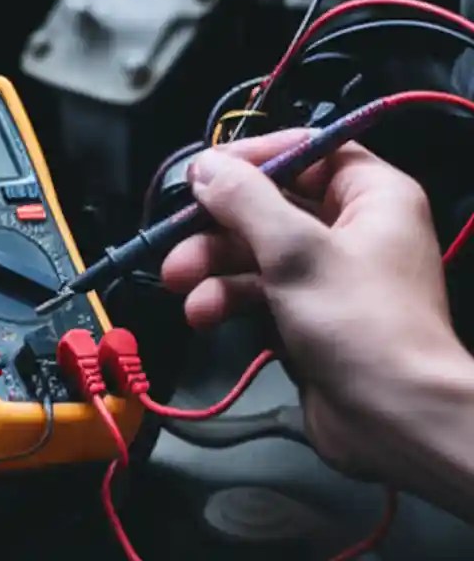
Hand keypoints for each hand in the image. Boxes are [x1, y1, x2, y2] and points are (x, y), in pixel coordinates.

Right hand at [161, 129, 471, 482]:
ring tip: (181, 282)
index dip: (253, 158)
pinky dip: (226, 300)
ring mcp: (328, 276)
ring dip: (211, 266)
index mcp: (372, 197)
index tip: (203, 173)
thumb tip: (206, 166)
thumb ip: (244, 199)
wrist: (395, 419)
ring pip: (254, 252)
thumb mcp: (294, 249)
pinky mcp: (307, 316)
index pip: (307, 152)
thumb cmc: (365, 326)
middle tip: (176, 237)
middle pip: (268, 205)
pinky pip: (256, 293)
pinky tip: (204, 313)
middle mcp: (353, 231)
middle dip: (216, 225)